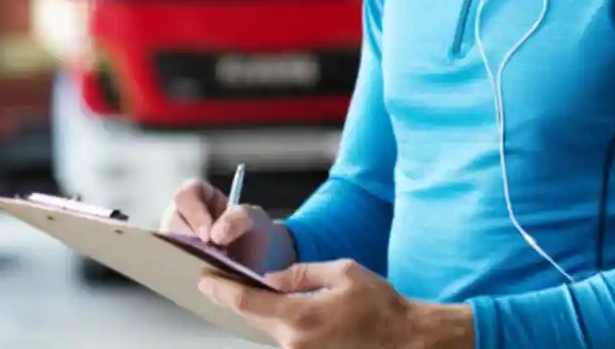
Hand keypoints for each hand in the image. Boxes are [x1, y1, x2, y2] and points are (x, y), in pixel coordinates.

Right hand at [159, 179, 287, 272]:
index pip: (185, 196)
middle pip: (170, 226)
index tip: (209, 237)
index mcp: (195, 197)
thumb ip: (238, 219)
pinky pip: (176, 272)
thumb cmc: (253, 230)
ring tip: (208, 275)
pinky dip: (189, 279)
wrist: (263, 258)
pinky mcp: (179, 267)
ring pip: (169, 252)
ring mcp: (175, 243)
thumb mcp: (253, 219)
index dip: (195, 214)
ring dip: (187, 264)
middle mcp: (178, 219)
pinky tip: (206, 287)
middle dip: (189, 245)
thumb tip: (215, 236)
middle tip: (209, 260)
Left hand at [198, 259, 474, 348]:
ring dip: (266, 313)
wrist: (409, 341)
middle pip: (254, 319)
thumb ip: (301, 274)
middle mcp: (295, 344)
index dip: (221, 290)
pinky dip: (285, 325)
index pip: (245, 304)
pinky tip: (287, 312)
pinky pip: (290, 341)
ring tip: (256, 292)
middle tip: (219, 281)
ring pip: (272, 331)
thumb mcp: (342, 273)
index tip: (204, 279)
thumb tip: (272, 278)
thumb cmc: (381, 305)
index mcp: (300, 317)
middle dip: (238, 299)